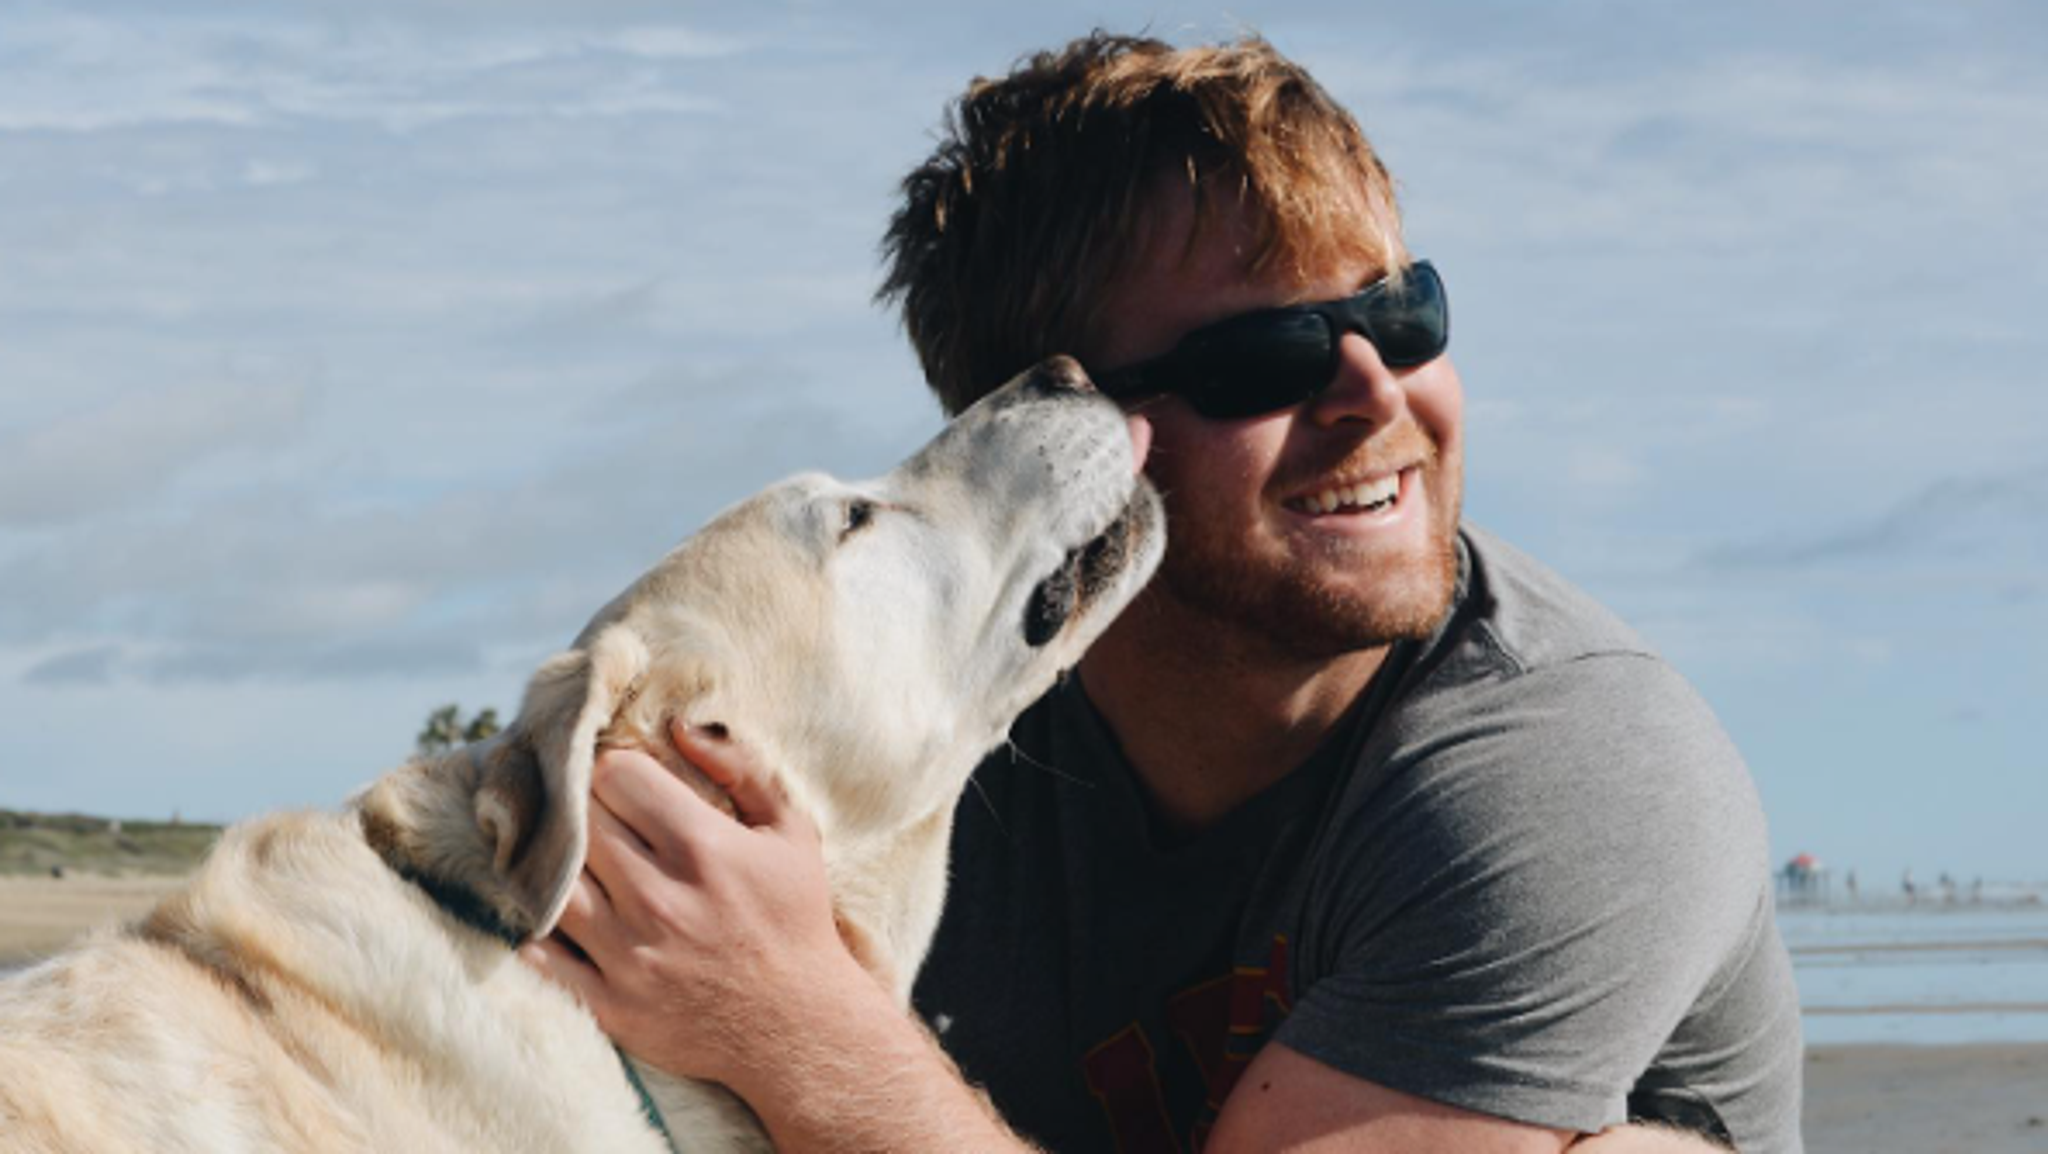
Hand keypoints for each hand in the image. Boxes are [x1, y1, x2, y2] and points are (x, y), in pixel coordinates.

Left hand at [521, 720, 867, 1088]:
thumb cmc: (794, 917)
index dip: (614, 769)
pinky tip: (565, 916)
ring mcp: (628, 955)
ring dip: (557, 867)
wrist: (799, 1027)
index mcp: (701, 847)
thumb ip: (739, 767)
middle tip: (598, 817)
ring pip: (549, 883)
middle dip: (584, 810)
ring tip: (578, 863)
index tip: (625, 783)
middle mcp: (658, 898)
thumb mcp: (790, 831)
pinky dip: (540, 932)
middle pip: (576, 822)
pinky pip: (540, 954)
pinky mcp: (609, 1004)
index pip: (611, 774)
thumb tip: (679, 725)